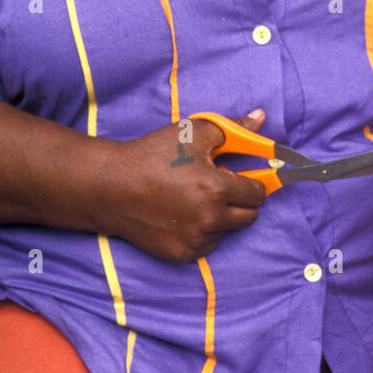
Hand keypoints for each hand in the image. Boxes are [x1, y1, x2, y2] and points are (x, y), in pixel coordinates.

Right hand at [100, 110, 266, 263]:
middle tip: (217, 187)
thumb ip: (233, 127)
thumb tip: (261, 117)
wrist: (111, 186)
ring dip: (219, 217)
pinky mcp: (180, 255)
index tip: (237, 177)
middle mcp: (210, 220)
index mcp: (216, 190)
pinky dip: (201, 232)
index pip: (258, 193)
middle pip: (249, 217)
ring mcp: (195, 241)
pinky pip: (205, 245)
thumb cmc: (152, 155)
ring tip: (193, 199)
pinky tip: (181, 215)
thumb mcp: (193, 132)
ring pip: (226, 231)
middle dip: (239, 201)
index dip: (251, 182)